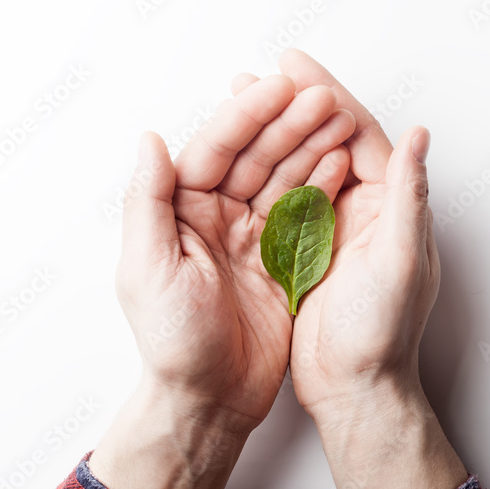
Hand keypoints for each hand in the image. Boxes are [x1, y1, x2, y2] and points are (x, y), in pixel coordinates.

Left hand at [90, 73, 355, 488]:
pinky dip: (323, 186)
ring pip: (284, 178)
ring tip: (340, 119)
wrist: (212, 400)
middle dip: (289, 123)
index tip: (280, 88)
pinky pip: (305, 214)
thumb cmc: (173, 344)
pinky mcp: (284, 261)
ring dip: (311, 146)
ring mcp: (254, 238)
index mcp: (182, 213)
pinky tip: (342, 162)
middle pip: (256, 156)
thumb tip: (151, 140)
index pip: (216, 148)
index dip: (248, 115)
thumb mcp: (147, 270)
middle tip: (323, 98)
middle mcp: (218, 217)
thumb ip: (148, 203)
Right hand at [277, 50, 468, 488]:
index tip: (294, 63)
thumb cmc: (382, 333)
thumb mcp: (401, 262)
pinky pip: (286, 197)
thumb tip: (421, 136)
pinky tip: (240, 156)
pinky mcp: (309, 249)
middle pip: (328, 139)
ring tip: (241, 100)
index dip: (328, 94)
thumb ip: (409, 197)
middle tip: (261, 72)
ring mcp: (336, 227)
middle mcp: (367, 209)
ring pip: (303, 163)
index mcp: (393, 205)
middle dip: (295, 103)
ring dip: (275, 131)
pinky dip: (265, 170)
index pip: (361, 133)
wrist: (355, 387)